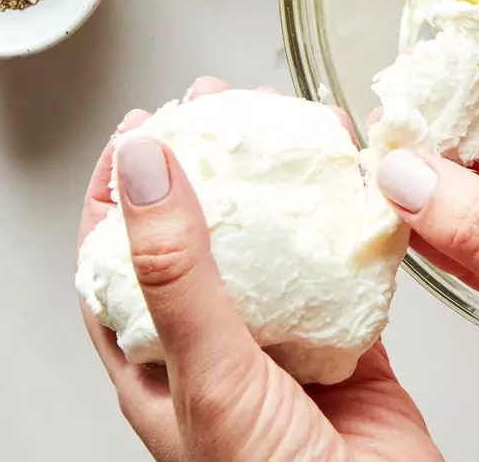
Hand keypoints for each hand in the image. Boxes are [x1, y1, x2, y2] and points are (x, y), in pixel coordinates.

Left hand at [77, 77, 442, 461]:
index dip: (121, 191)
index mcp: (156, 367)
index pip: (116, 262)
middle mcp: (218, 351)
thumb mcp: (207, 375)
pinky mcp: (353, 350)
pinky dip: (356, 225)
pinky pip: (350, 274)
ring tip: (290, 126)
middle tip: (223, 104)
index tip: (141, 125)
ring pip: (277, 248)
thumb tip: (144, 168)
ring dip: (282, 186)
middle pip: (202, 238)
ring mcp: (285, 349)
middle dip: (209, 166)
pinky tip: (362, 187)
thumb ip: (177, 272)